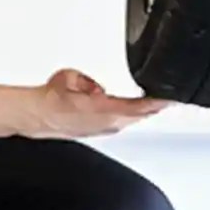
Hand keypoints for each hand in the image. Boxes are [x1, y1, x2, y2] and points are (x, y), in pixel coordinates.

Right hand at [24, 68, 169, 139]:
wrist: (38, 115)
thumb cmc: (51, 98)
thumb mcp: (71, 76)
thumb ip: (89, 81)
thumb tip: (98, 89)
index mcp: (103, 109)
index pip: (139, 106)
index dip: (158, 101)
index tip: (171, 96)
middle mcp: (107, 123)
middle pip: (141, 116)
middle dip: (155, 105)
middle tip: (169, 97)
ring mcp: (104, 130)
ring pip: (132, 121)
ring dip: (144, 111)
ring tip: (156, 102)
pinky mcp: (99, 132)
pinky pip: (122, 123)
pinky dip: (130, 116)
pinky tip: (132, 110)